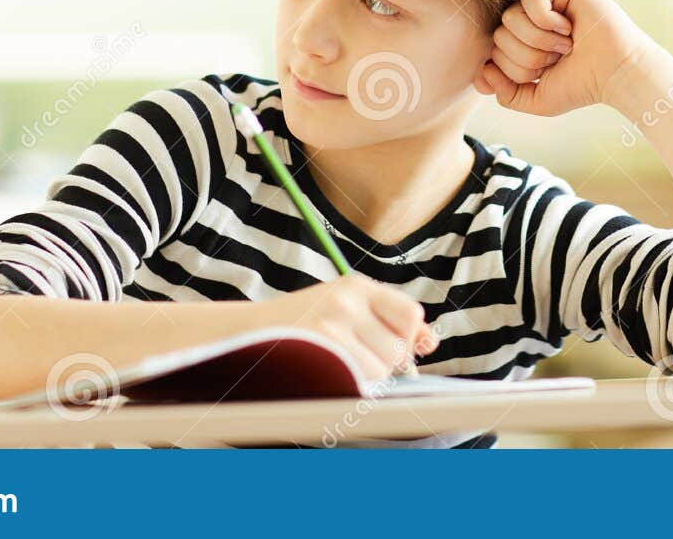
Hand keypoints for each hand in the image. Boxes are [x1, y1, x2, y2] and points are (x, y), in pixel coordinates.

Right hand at [261, 275, 437, 381]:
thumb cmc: (302, 327)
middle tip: (354, 358)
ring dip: (367, 377)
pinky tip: (331, 375)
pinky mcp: (318, 351)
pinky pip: (359, 380)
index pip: (410, 313)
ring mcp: (330, 326)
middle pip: (399, 347)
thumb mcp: (345, 310)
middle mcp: (346, 301)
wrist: (243, 335)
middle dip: (386, 363)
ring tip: (337, 364)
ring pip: (382, 369)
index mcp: (356, 286)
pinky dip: (352, 386)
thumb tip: (430, 341)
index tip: (392, 346)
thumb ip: (388, 321)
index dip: (408, 336)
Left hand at [472, 0, 653, 116]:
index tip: (545, 73)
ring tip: (565, 44)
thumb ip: (504, 93)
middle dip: (527, 57)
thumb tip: (483, 71)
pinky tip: (568, 27)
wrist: (616, 73)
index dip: (514, 70)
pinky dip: (547, 20)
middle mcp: (533, 16)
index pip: (493, 50)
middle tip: (558, 58)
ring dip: (538, 40)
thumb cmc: (581, 85)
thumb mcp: (535, 99)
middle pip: (500, 34)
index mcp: (524, 39)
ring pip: (511, 17)